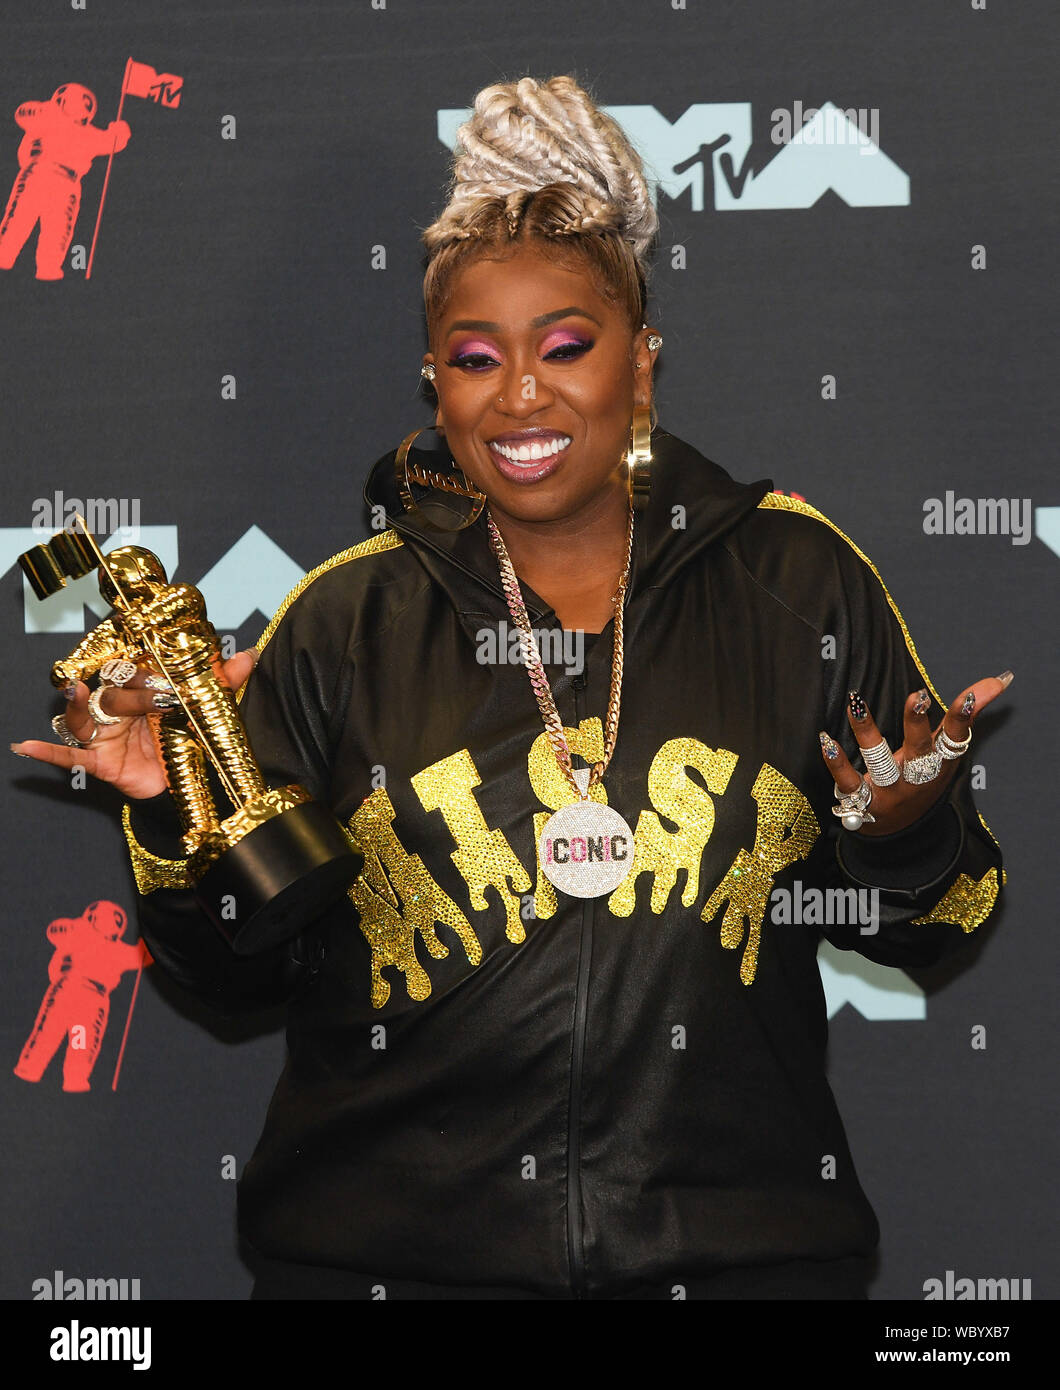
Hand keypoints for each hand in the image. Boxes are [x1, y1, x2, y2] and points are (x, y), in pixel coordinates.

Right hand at [11, 650, 258, 801]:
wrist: (185, 781)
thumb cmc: (186, 736)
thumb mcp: (206, 708)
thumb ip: (223, 681)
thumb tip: (250, 653)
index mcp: (141, 689)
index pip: (133, 668)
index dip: (137, 658)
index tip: (136, 637)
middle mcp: (119, 707)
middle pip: (114, 692)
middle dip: (133, 695)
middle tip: (159, 699)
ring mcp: (105, 733)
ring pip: (87, 716)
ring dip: (78, 705)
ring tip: (74, 691)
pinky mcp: (99, 761)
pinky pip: (69, 756)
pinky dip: (47, 752)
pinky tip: (25, 747)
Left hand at [819, 672, 1012, 835]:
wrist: (898, 829)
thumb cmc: (924, 776)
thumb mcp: (946, 749)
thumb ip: (968, 713)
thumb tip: (1000, 678)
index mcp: (939, 761)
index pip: (954, 738)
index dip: (962, 719)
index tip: (967, 696)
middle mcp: (916, 775)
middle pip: (919, 748)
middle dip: (918, 723)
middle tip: (917, 697)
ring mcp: (889, 789)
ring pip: (880, 761)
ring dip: (867, 732)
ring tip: (856, 704)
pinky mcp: (863, 800)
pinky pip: (848, 781)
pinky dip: (837, 762)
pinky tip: (827, 741)